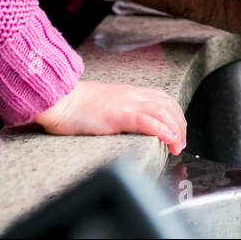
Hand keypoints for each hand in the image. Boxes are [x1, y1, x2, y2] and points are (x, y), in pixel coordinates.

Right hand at [34, 80, 185, 153]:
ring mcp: (126, 104)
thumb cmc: (75, 104)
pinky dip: (163, 130)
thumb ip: (119, 108)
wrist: (58, 99)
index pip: (163, 98)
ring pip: (163, 113)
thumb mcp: (104, 103)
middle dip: (180, 124)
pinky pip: (148, 121)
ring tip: (177, 147)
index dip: (175, 114)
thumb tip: (130, 122)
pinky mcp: (118, 116)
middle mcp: (132, 95)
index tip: (179, 129)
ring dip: (176, 130)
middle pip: (168, 105)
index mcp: (129, 92)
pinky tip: (170, 139)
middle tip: (181, 143)